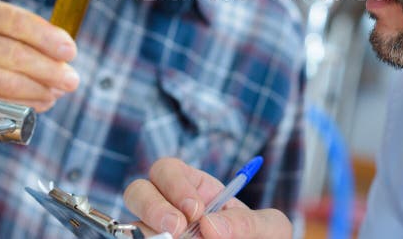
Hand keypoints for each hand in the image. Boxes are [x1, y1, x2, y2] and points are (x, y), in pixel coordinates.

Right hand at [0, 0, 78, 111]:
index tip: (70, 51)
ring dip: (38, 90)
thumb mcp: (0, 22)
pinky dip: (22, 104)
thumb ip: (31, 34)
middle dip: (48, 70)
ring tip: (58, 92)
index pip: (17, 22)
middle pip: (14, 55)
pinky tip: (41, 102)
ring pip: (5, 82)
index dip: (46, 38)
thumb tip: (65, 58)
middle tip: (72, 80)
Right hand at [124, 158, 291, 238]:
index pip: (169, 170)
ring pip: (133, 223)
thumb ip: (249, 222)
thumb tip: (210, 226)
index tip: (196, 210)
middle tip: (179, 227)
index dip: (176, 184)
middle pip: (138, 190)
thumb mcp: (270, 229)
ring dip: (148, 229)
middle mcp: (170, 209)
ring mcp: (159, 233)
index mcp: (196, 190)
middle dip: (153, 205)